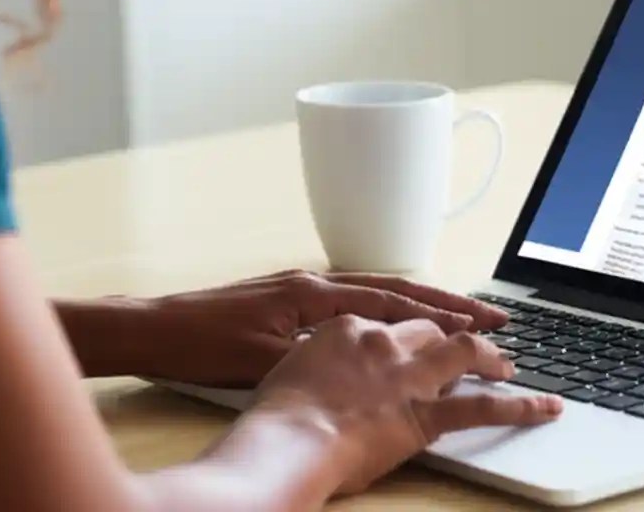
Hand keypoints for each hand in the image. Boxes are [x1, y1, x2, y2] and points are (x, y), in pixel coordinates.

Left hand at [137, 270, 509, 387]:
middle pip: (395, 287)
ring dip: (418, 303)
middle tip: (490, 314)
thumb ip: (317, 356)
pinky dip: (386, 309)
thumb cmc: (201, 345)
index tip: (481, 322)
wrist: (153, 328)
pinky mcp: (288, 299)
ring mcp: (300, 287)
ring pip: (376, 291)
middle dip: (445, 301)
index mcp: (313, 293)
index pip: (392, 301)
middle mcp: (313, 281)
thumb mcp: (263, 359)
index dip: (440, 314)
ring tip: (457, 315)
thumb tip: (364, 362)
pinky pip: (353, 300)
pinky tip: (396, 323)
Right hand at [251, 315, 562, 495]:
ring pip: (465, 351)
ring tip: (508, 365)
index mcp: (348, 327)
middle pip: (431, 329)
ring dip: (491, 356)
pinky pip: (482, 408)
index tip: (419, 334)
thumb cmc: (274, 415)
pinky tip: (542, 406)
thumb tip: (321, 371)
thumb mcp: (284, 369)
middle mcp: (385, 341)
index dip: (410, 329)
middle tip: (470, 344)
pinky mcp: (425, 414)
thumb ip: (315, 362)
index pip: (390, 320)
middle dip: (453, 333)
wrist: (285, 440)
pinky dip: (520, 406)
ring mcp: (409, 375)